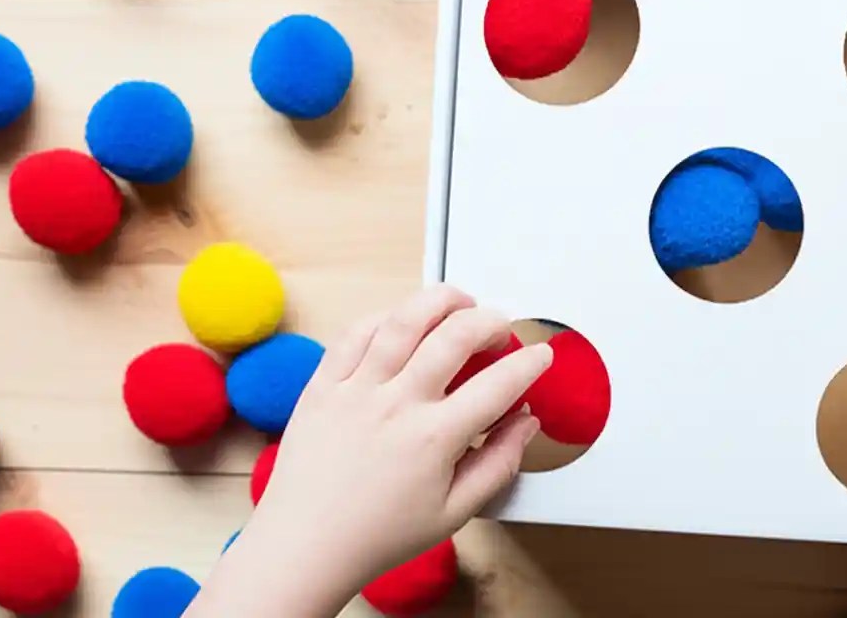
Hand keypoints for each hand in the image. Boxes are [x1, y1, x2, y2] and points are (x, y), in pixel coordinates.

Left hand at [187, 285, 550, 617]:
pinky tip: (405, 320)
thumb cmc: (379, 536)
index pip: (498, 385)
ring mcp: (355, 390)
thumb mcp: (454, 513)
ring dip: (440, 300)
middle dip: (491, 321)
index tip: (541, 354)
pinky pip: (355, 332)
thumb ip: (498, 463)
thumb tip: (526, 422)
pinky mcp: (322, 385)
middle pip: (455, 335)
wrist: (305, 546)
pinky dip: (386, 316)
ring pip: (403, 319)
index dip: (529, 363)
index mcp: (433, 439)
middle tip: (502, 329)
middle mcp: (395, 405)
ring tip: (461, 302)